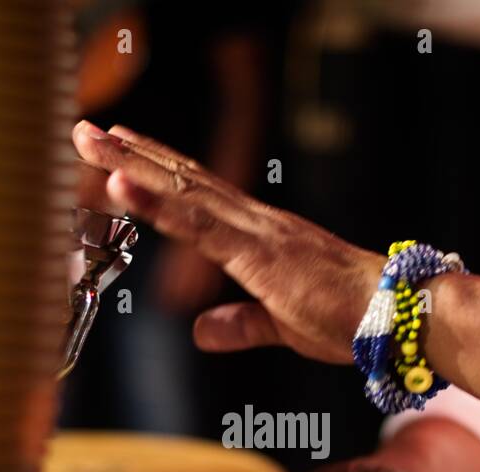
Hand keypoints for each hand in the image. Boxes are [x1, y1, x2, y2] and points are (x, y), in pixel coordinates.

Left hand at [73, 120, 382, 363]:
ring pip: (183, 190)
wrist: (395, 314)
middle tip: (84, 131)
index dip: (157, 172)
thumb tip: (202, 332)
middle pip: (183, 180)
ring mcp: (256, 233)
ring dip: (131, 164)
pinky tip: (121, 183)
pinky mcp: (259, 253)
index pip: (199, 195)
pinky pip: (197, 224)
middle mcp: (255, 223)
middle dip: (131, 155)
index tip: (118, 153)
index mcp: (261, 237)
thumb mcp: (282, 325)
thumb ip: (242, 324)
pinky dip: (156, 202)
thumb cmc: (352, 319)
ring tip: (90, 141)